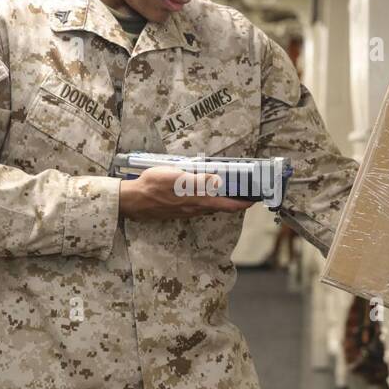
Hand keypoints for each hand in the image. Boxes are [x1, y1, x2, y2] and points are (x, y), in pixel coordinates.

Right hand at [118, 166, 254, 220]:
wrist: (133, 200)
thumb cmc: (153, 185)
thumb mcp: (176, 177)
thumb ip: (198, 180)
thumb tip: (218, 180)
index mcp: (198, 200)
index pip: (228, 205)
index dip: (244, 203)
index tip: (255, 199)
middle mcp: (196, 208)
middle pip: (222, 206)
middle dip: (235, 200)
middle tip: (245, 191)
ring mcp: (187, 211)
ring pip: (211, 207)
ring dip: (222, 200)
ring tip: (229, 190)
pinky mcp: (179, 211)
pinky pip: (199, 207)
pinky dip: (208, 200)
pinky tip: (206, 193)